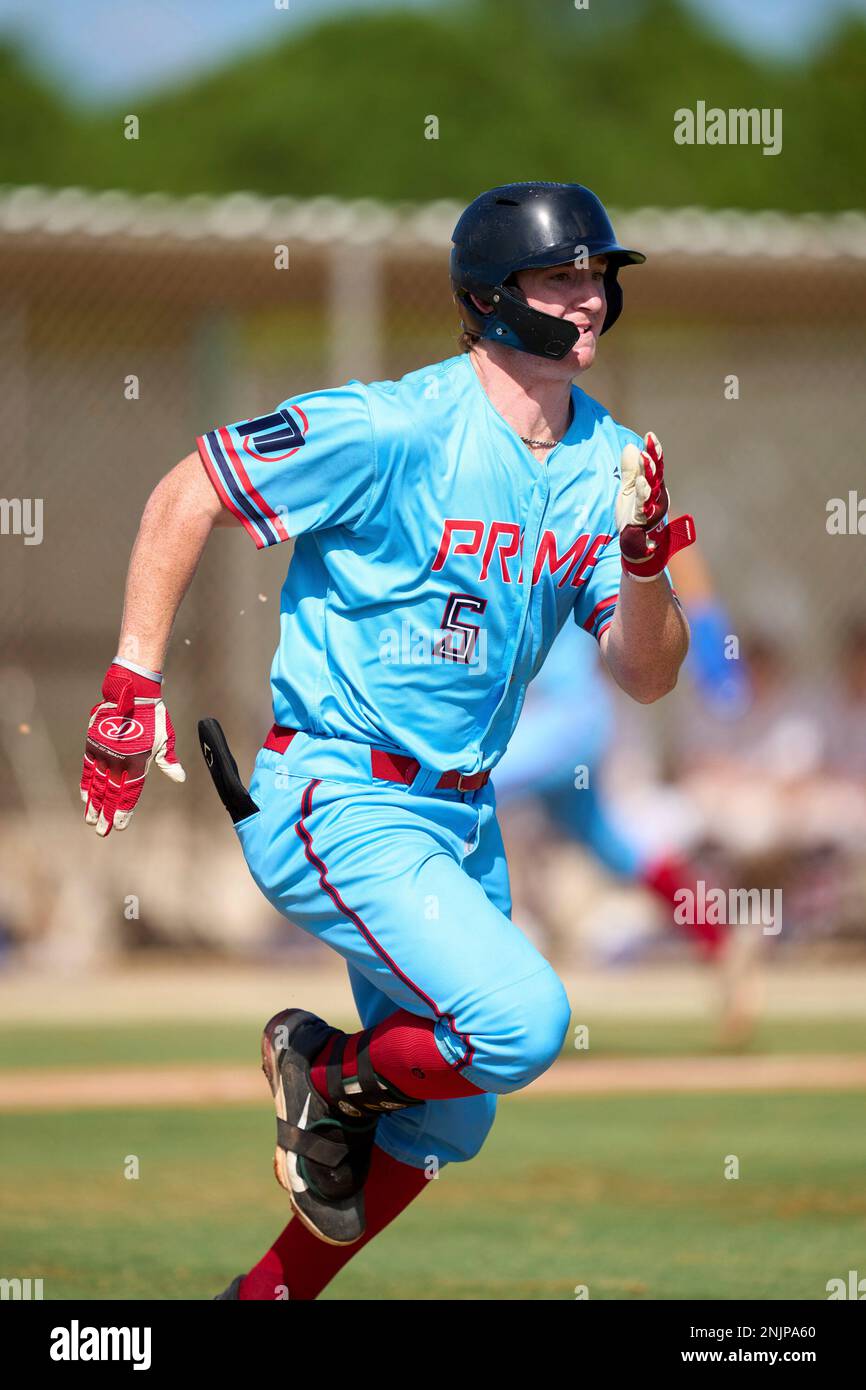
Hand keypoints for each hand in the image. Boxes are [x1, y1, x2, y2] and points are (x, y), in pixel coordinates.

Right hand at [81, 663, 184, 836]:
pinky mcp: (94, 744)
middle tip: (102, 831)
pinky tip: (85, 797)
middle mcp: (120, 762)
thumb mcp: (165, 738)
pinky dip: (87, 784)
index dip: (124, 811)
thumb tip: (179, 779)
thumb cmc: (154, 716)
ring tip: (91, 820)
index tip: (119, 826)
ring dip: (94, 804)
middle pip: (111, 794)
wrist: (132, 693)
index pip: (129, 794)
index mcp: (138, 763)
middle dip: (106, 814)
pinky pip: (88, 769)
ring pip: (98, 785)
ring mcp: (105, 754)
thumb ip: (168, 761)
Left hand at [616, 432, 695, 580]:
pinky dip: (643, 495)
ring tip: (645, 458)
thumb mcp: (628, 489)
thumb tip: (631, 446)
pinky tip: (641, 483)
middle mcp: (656, 496)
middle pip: (656, 474)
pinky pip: (643, 506)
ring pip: (651, 488)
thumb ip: (630, 470)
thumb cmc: (634, 515)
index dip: (654, 450)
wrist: (635, 544)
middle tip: (649, 443)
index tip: (650, 435)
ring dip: (648, 473)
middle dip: (653, 458)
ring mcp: (651, 508)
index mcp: (653, 486)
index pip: (655, 465)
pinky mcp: (643, 520)